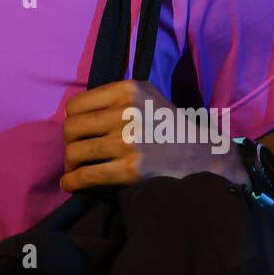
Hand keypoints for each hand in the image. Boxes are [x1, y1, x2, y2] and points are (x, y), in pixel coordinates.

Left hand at [59, 79, 243, 192]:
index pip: (76, 106)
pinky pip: (87, 175)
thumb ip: (116, 98)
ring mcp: (129, 141)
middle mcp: (126, 112)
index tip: (77, 134)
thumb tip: (77, 113)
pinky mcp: (132, 168)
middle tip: (75, 154)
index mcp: (128, 90)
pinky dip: (72, 182)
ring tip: (73, 171)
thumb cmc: (170, 126)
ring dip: (70, 165)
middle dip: (69, 144)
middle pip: (71, 129)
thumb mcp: (147, 97)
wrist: (204, 155)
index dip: (72, 122)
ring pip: (75, 152)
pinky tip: (71, 184)